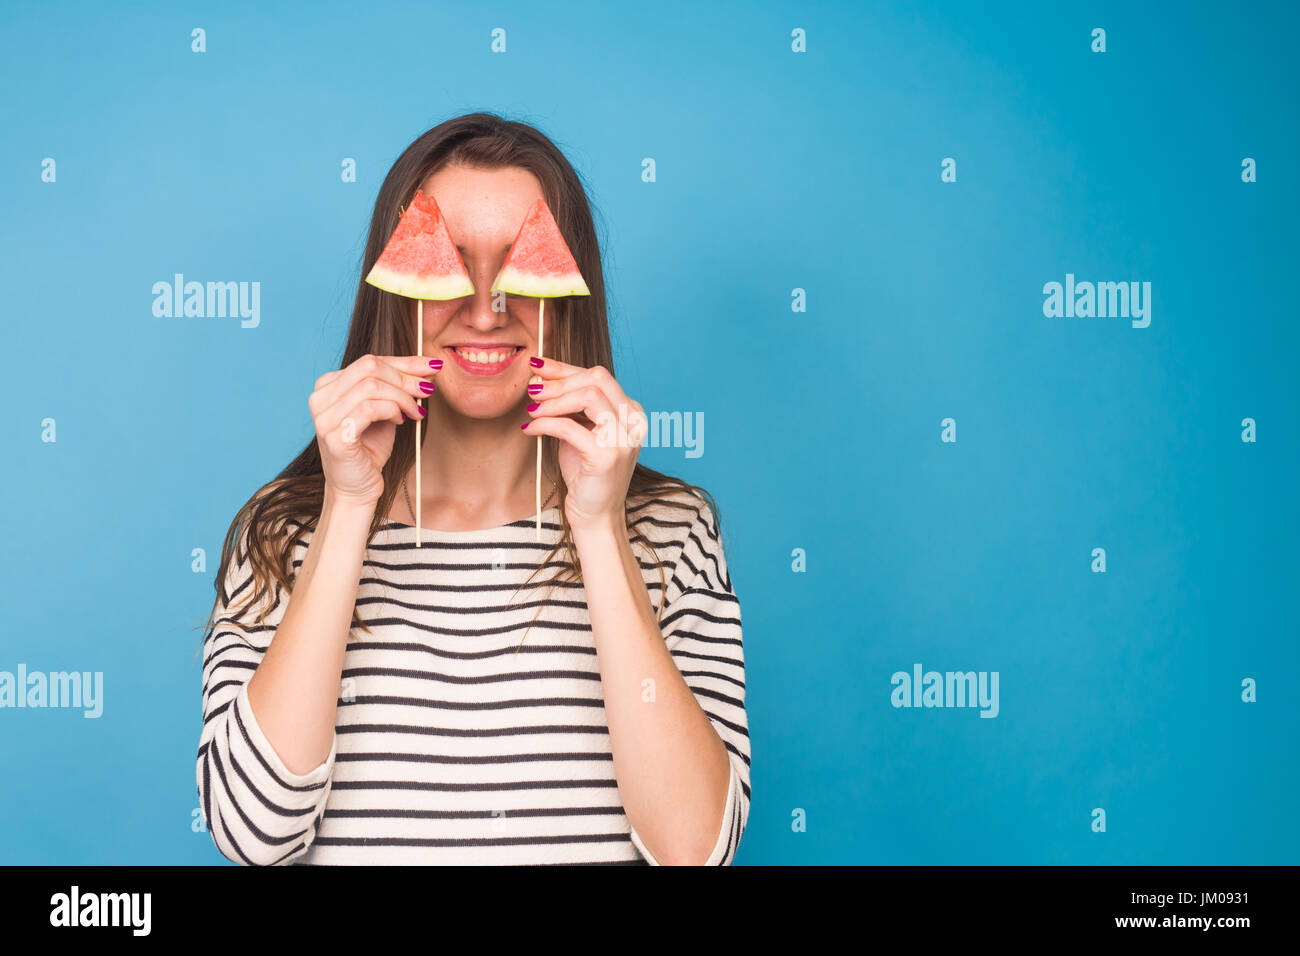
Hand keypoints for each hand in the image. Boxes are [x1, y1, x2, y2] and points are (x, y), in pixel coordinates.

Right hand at [309, 354, 441, 506]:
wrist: (356, 488)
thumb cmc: (369, 449)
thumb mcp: (385, 410)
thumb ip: (398, 387)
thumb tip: (427, 368)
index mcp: (328, 386)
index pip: (369, 361)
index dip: (404, 362)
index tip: (432, 367)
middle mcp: (320, 397)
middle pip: (370, 367)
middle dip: (405, 377)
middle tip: (426, 391)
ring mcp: (325, 416)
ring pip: (373, 386)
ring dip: (402, 397)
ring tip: (414, 412)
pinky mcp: (335, 435)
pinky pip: (370, 408)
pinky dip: (392, 410)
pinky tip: (400, 421)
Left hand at [522, 357, 646, 530]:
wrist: (596, 515)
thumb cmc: (586, 473)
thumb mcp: (580, 430)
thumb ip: (570, 404)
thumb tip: (538, 376)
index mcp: (630, 411)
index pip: (598, 375)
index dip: (564, 368)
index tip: (537, 366)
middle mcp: (633, 420)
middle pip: (596, 378)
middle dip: (559, 381)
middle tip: (532, 390)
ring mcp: (623, 438)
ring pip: (588, 396)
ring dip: (553, 401)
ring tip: (532, 411)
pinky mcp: (607, 456)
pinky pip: (570, 427)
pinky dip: (546, 424)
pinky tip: (531, 429)